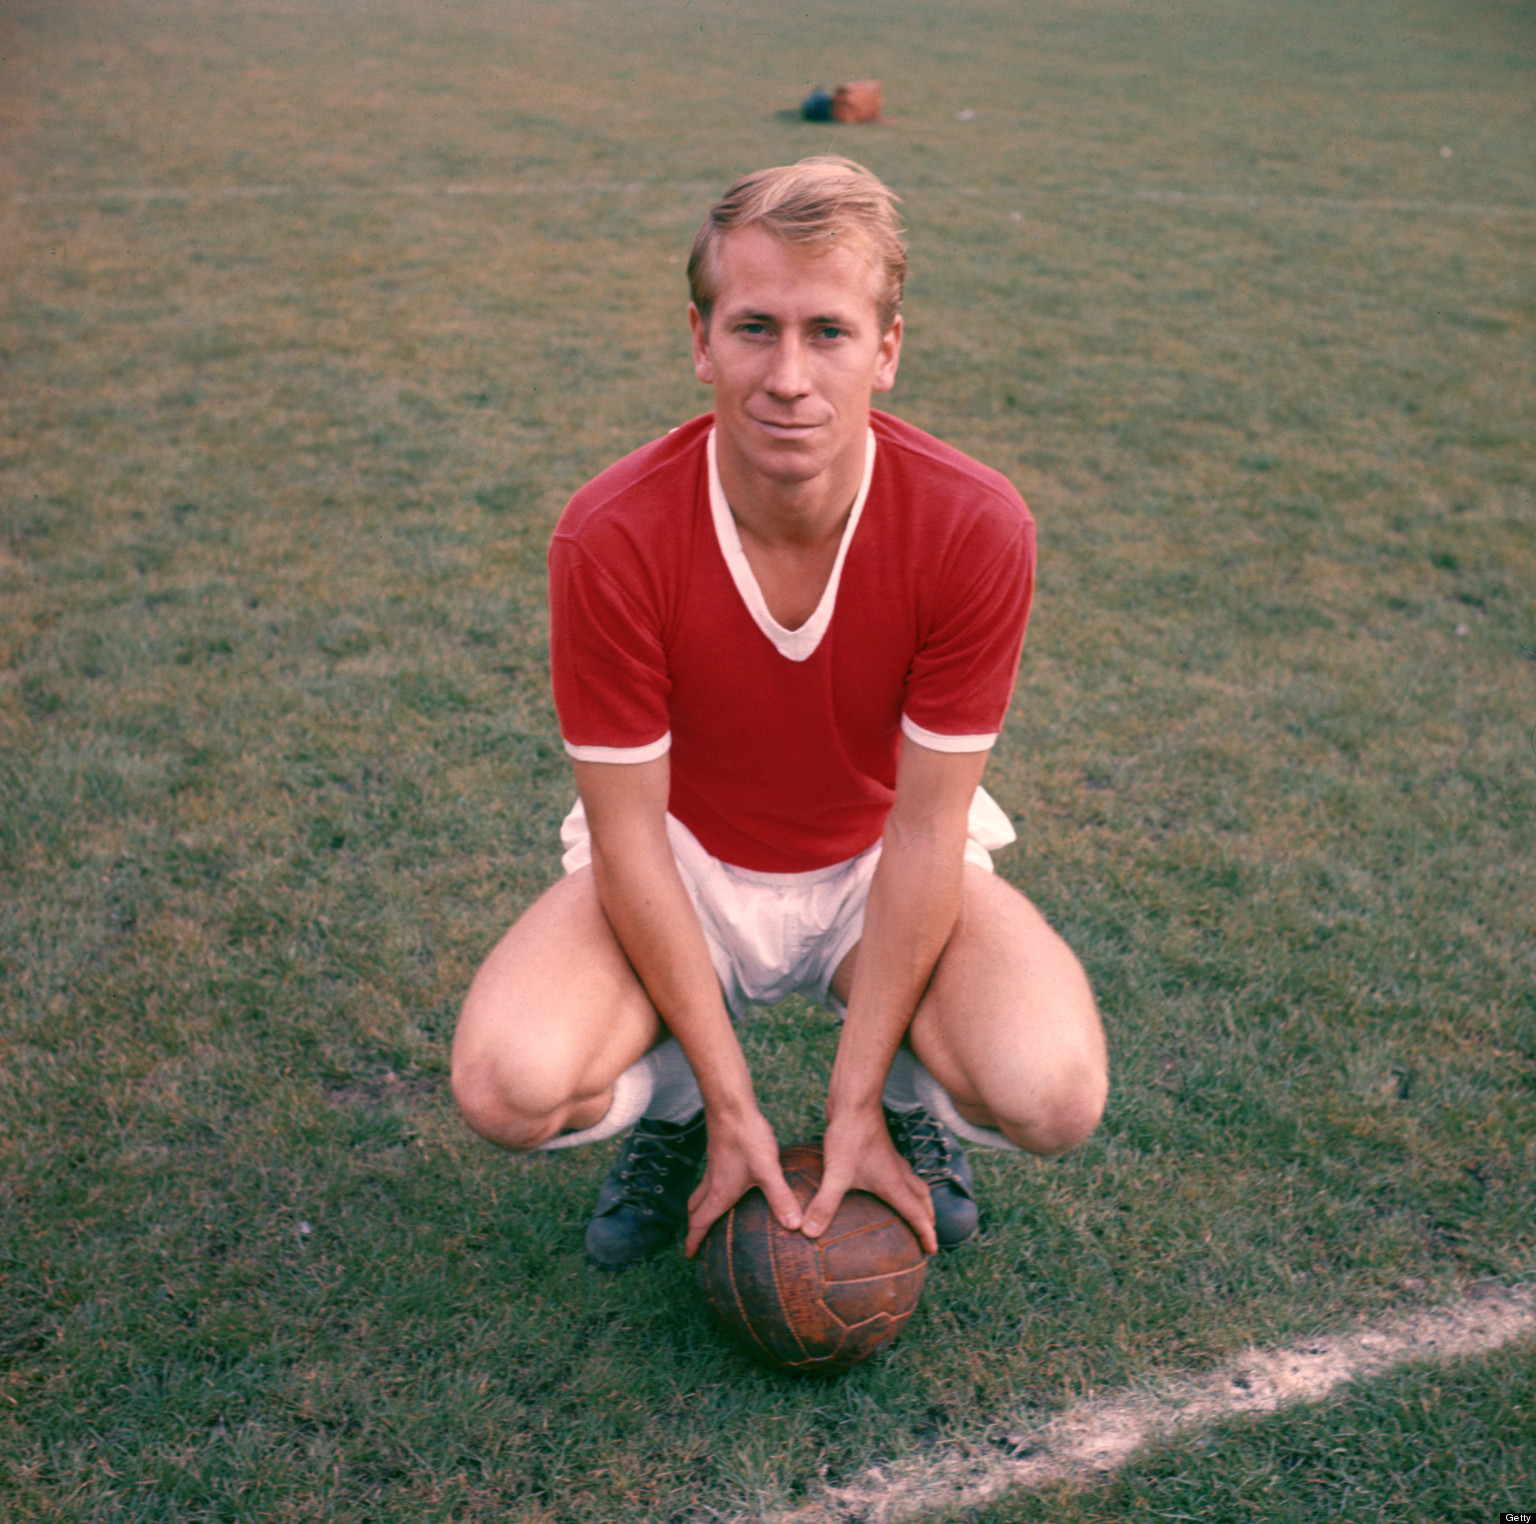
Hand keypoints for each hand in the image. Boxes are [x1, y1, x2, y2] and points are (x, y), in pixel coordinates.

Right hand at [684, 1105, 802, 1256]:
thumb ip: (780, 1197)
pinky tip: (728, 1185)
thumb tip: (795, 1226)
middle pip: (696, 1209)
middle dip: (695, 1226)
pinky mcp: (719, 1153)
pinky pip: (710, 1178)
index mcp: (720, 1192)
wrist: (731, 1106)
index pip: (700, 1222)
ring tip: (709, 1216)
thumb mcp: (768, 1169)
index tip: (690, 1256)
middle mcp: (713, 1181)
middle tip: (697, 1240)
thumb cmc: (746, 1138)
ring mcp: (714, 1166)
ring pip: (701, 1193)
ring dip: (701, 1208)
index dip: (694, 1241)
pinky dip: (711, 1190)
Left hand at [800, 1106, 937, 1255]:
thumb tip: (808, 1233)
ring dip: (918, 1200)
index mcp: (894, 1184)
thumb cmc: (850, 1135)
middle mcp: (898, 1172)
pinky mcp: (880, 1149)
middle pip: (922, 1199)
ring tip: (910, 1212)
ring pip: (913, 1184)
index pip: (917, 1215)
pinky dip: (901, 1184)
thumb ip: (824, 1204)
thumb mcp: (836, 1173)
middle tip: (926, 1235)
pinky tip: (881, 1184)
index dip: (926, 1235)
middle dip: (927, 1219)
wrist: (854, 1100)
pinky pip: (899, 1171)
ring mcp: (891, 1159)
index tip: (932, 1251)